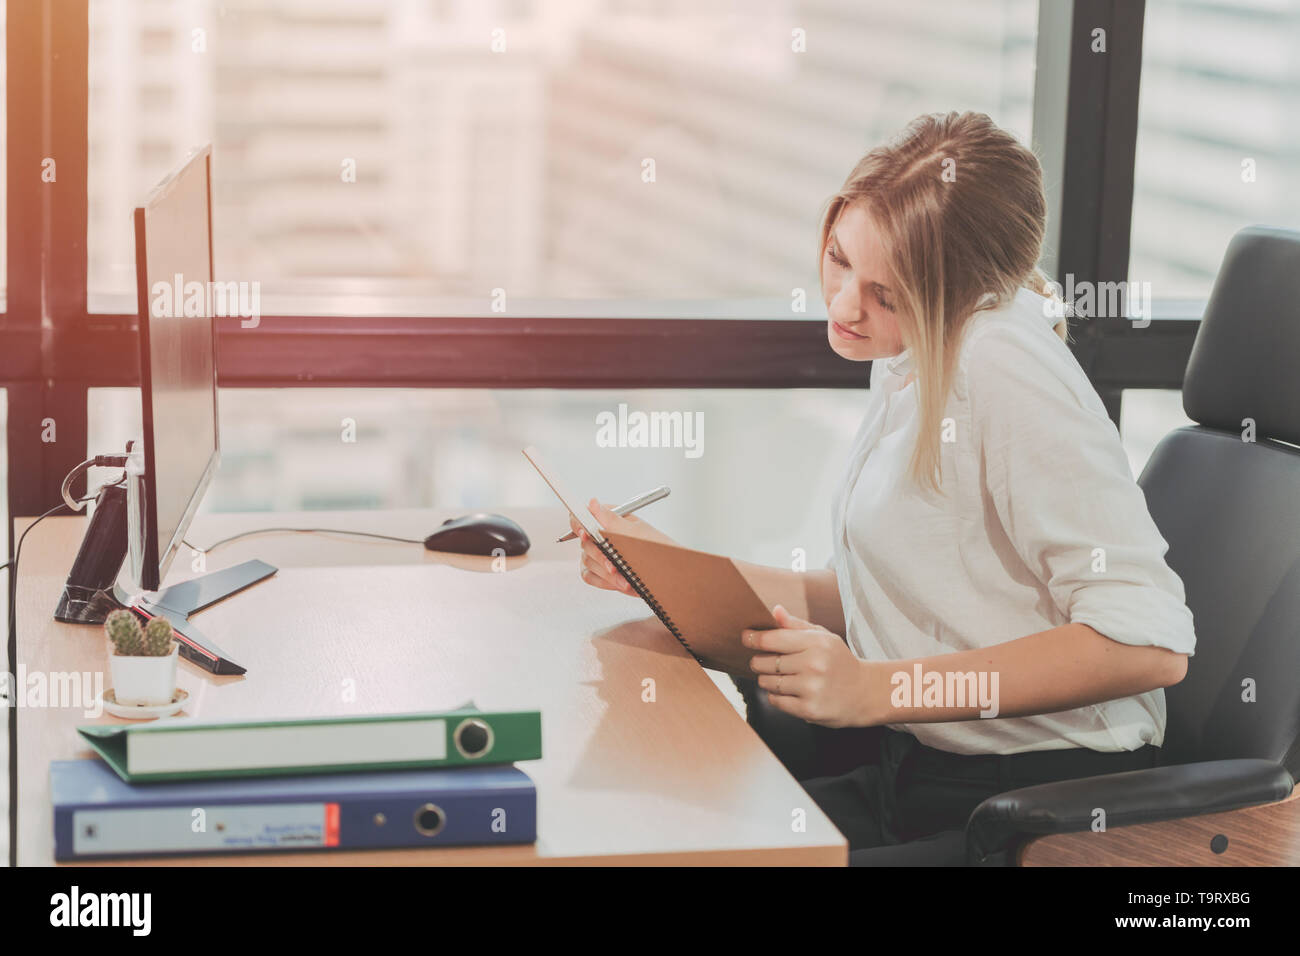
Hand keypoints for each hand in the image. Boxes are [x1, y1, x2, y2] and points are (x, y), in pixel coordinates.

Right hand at [572, 498, 676, 594]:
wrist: (670, 575)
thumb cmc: (659, 550)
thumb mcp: (636, 532)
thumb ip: (611, 519)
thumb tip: (593, 504)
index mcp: (610, 520)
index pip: (583, 517)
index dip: (579, 524)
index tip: (586, 534)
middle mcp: (603, 535)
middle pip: (584, 542)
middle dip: (600, 556)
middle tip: (615, 565)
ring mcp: (602, 554)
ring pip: (587, 561)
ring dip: (607, 573)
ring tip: (625, 578)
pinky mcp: (602, 571)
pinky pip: (590, 576)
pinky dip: (604, 581)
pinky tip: (620, 582)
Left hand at [744, 605, 872, 727]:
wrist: (865, 693)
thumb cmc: (839, 661)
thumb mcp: (823, 637)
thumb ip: (796, 625)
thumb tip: (774, 611)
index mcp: (817, 643)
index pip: (773, 639)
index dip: (754, 638)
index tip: (745, 637)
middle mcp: (814, 665)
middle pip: (765, 662)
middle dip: (759, 662)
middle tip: (765, 662)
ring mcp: (811, 688)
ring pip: (767, 682)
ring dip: (768, 680)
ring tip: (781, 677)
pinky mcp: (809, 710)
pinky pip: (776, 701)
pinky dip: (776, 696)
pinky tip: (789, 691)